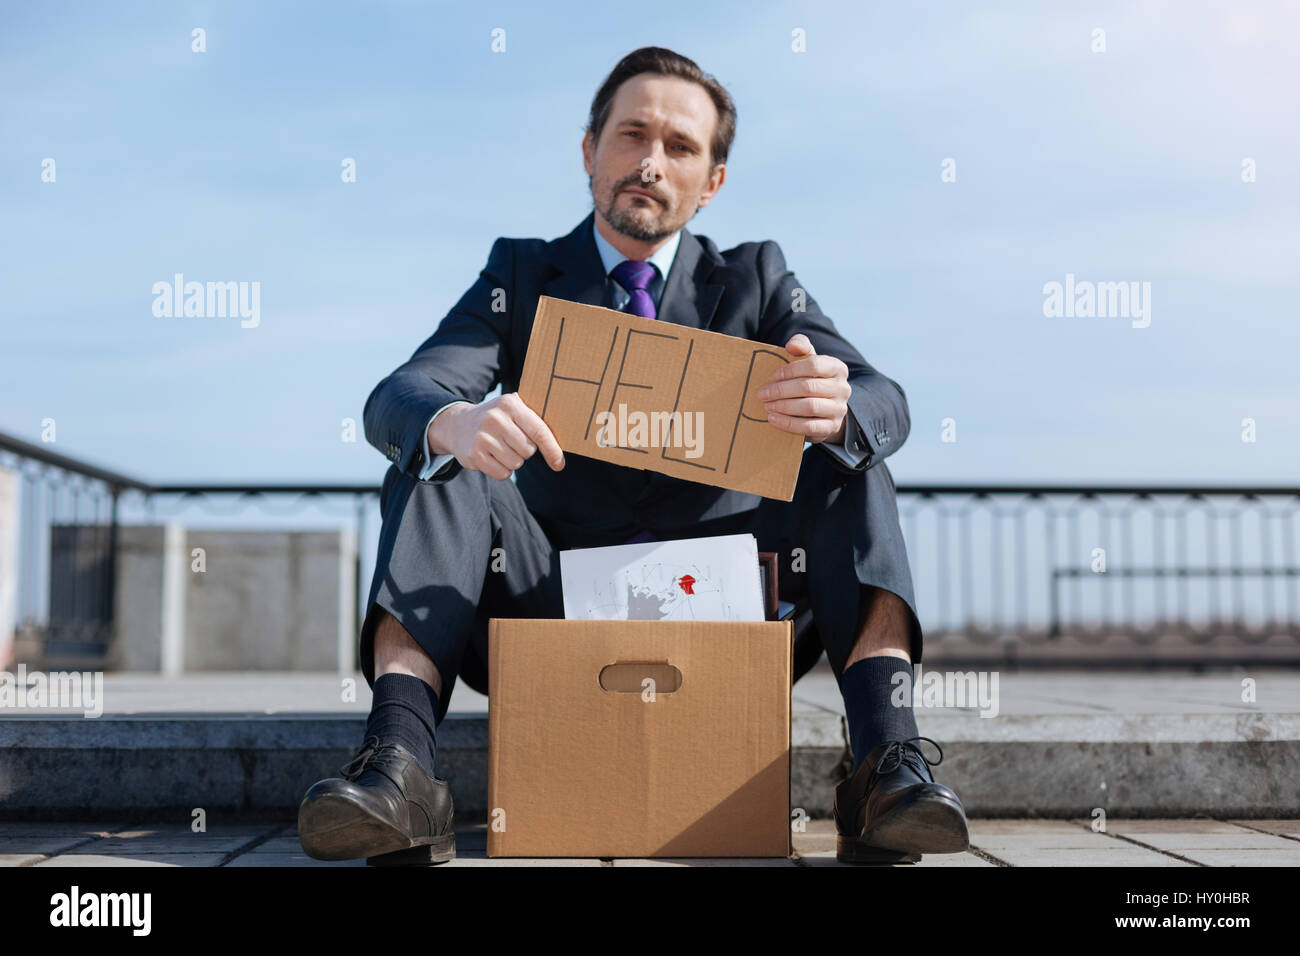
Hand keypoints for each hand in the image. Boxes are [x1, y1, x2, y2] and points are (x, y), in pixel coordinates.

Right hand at [428, 393, 564, 480]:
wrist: (458, 424)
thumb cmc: (497, 419)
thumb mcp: (514, 409)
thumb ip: (536, 420)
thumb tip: (560, 451)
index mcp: (510, 404)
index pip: (538, 431)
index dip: (552, 450)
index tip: (559, 464)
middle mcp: (495, 419)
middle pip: (528, 450)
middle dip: (525, 451)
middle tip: (511, 441)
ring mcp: (483, 437)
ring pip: (516, 463)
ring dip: (513, 461)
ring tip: (500, 447)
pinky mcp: (474, 455)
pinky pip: (502, 474)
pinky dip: (502, 470)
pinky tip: (492, 457)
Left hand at [757, 333, 850, 443]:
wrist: (825, 409)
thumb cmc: (812, 380)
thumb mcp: (808, 361)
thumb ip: (801, 347)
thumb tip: (792, 346)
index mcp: (837, 368)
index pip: (814, 365)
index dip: (791, 370)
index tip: (774, 376)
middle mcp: (842, 388)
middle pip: (809, 387)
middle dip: (782, 390)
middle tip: (762, 394)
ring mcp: (839, 409)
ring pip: (809, 407)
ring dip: (784, 407)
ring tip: (767, 406)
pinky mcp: (831, 427)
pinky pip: (809, 426)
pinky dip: (788, 423)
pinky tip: (773, 419)